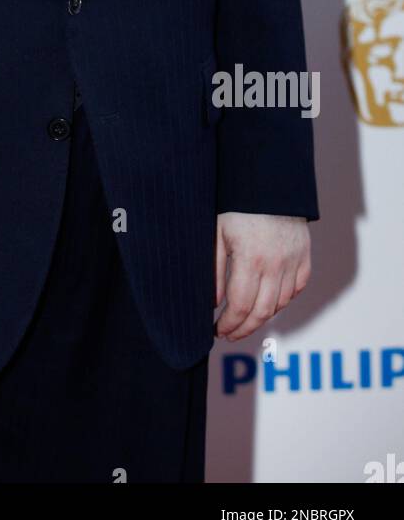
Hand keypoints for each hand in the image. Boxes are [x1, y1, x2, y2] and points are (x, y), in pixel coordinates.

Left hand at [214, 212, 310, 341]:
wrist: (270, 185)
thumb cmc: (238, 206)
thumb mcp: (217, 233)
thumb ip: (214, 270)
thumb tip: (215, 303)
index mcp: (250, 259)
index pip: (240, 306)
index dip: (228, 324)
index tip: (217, 330)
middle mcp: (276, 265)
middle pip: (261, 313)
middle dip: (243, 329)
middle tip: (228, 335)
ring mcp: (293, 263)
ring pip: (279, 304)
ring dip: (261, 318)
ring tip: (244, 321)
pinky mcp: (304, 259)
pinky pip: (295, 290)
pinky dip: (281, 301)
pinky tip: (267, 304)